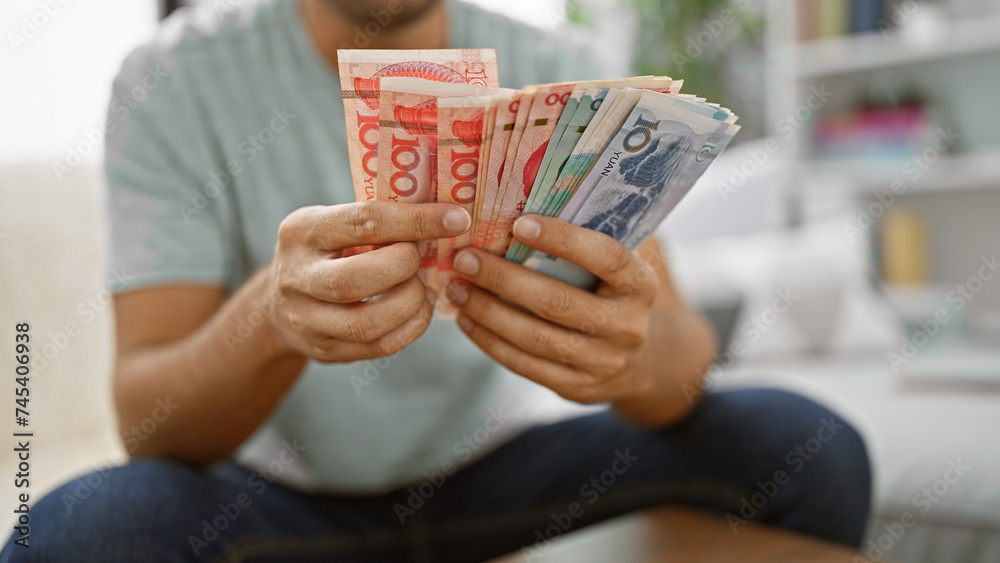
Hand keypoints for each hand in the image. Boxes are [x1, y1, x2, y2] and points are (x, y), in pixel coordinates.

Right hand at [267, 201, 469, 362]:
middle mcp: (296, 277)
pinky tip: (419, 308)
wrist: (280, 304)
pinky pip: (380, 346)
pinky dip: (412, 326)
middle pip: (355, 280)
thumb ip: (376, 221)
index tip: (457, 218)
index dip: (416, 221)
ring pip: (367, 322)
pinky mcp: (325, 350)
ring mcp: (306, 319)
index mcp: (302, 231)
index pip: (363, 222)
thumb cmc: (326, 252)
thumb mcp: (334, 224)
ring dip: (411, 302)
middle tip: (422, 257)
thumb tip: (446, 213)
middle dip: (404, 267)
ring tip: (423, 286)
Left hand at [447, 215, 660, 403]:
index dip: (563, 239)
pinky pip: (526, 365)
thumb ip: (595, 233)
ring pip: (536, 338)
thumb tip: (538, 194)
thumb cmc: (617, 294)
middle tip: (464, 257)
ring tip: (457, 287)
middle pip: (558, 302)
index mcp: (641, 285)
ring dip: (488, 312)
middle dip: (504, 278)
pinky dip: (491, 342)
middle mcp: (627, 326)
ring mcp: (602, 362)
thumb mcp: (621, 263)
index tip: (520, 222)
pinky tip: (466, 320)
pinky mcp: (577, 387)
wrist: (643, 362)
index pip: (605, 258)